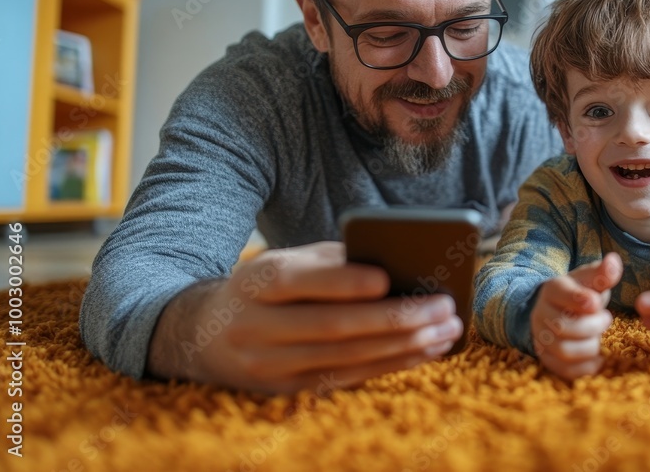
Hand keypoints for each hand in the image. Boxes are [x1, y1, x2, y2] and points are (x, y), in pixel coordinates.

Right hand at [146, 242, 462, 392]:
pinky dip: (390, 365)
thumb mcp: (286, 261)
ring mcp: (269, 364)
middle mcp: (257, 326)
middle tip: (444, 308)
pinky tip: (423, 352)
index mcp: (257, 281)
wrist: (203, 334)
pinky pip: (346, 378)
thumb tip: (400, 264)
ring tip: (446, 332)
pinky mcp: (286, 389)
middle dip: (396, 319)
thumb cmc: (266, 286)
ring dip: (404, 347)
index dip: (343, 282)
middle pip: (333, 326)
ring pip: (346, 358)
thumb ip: (333, 260)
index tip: (388, 278)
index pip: (299, 281)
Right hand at [530, 253, 622, 379]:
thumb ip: (602, 273)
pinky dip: (585, 367)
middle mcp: (541, 314)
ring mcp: (541, 338)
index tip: (596, 303)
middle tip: (606, 318)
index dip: (578, 299)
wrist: (557, 310)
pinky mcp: (547, 358)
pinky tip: (598, 358)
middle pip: (562, 326)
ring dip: (589, 346)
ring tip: (599, 337)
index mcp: (552, 289)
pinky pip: (564, 370)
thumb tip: (614, 261)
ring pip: (563, 350)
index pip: (560, 293)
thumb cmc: (579, 293)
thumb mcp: (589, 279)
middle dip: (592, 325)